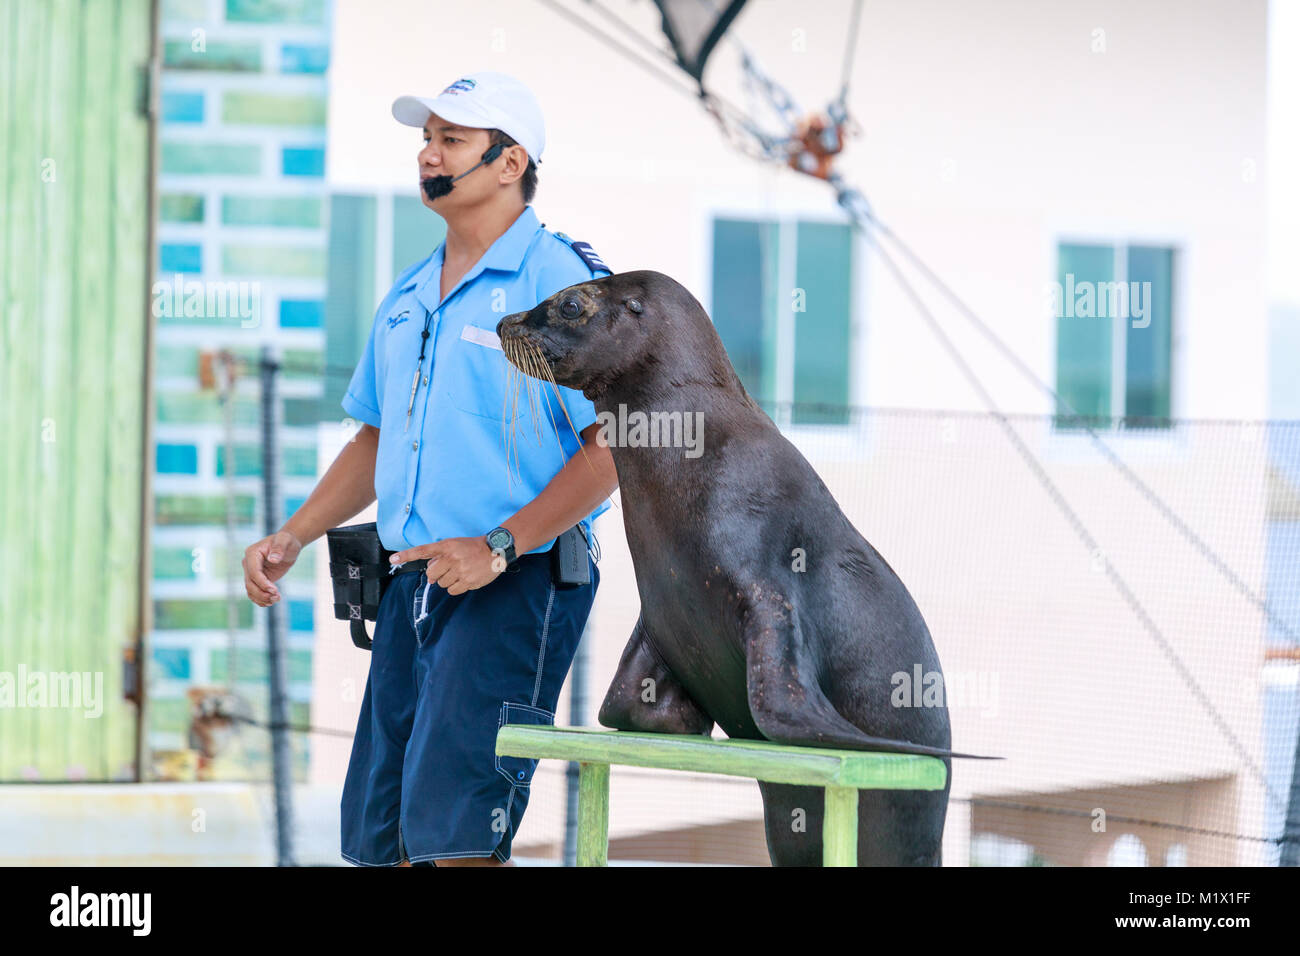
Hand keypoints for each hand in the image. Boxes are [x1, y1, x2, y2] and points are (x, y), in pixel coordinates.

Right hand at [242, 529, 302, 606]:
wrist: (288, 546)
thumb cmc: (286, 541)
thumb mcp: (285, 541)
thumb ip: (279, 548)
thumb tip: (273, 559)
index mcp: (252, 553)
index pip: (253, 572)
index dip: (262, 583)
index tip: (274, 590)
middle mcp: (248, 563)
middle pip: (250, 583)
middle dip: (262, 593)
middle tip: (277, 597)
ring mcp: (251, 572)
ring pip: (250, 590)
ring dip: (261, 598)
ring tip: (276, 599)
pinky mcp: (257, 579)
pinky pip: (254, 592)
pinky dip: (260, 599)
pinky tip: (271, 602)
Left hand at [389, 536, 503, 595]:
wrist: (496, 551)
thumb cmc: (473, 548)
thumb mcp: (455, 545)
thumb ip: (440, 557)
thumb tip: (430, 576)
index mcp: (447, 546)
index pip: (423, 550)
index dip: (406, 555)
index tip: (393, 559)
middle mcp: (452, 557)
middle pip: (431, 574)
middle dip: (437, 574)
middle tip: (449, 569)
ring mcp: (460, 570)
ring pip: (441, 584)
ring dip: (448, 580)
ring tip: (460, 572)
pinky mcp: (468, 581)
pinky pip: (452, 591)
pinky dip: (456, 587)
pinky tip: (464, 579)